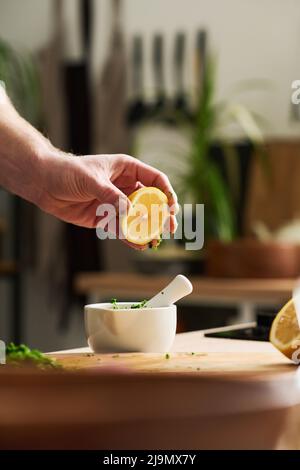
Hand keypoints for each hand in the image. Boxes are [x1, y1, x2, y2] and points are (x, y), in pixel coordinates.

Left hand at [38, 152, 177, 249]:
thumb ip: (111, 196)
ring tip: (155, 241)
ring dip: (147, 229)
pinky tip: (139, 245)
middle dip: (162, 215)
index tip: (171, 207)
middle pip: (151, 201)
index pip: (155, 180)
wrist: (44, 183)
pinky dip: (131, 237)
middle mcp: (125, 186)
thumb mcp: (91, 180)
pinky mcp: (105, 217)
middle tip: (170, 228)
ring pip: (138, 218)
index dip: (166, 193)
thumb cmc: (67, 172)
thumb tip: (132, 212)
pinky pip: (123, 229)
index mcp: (127, 169)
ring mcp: (116, 203)